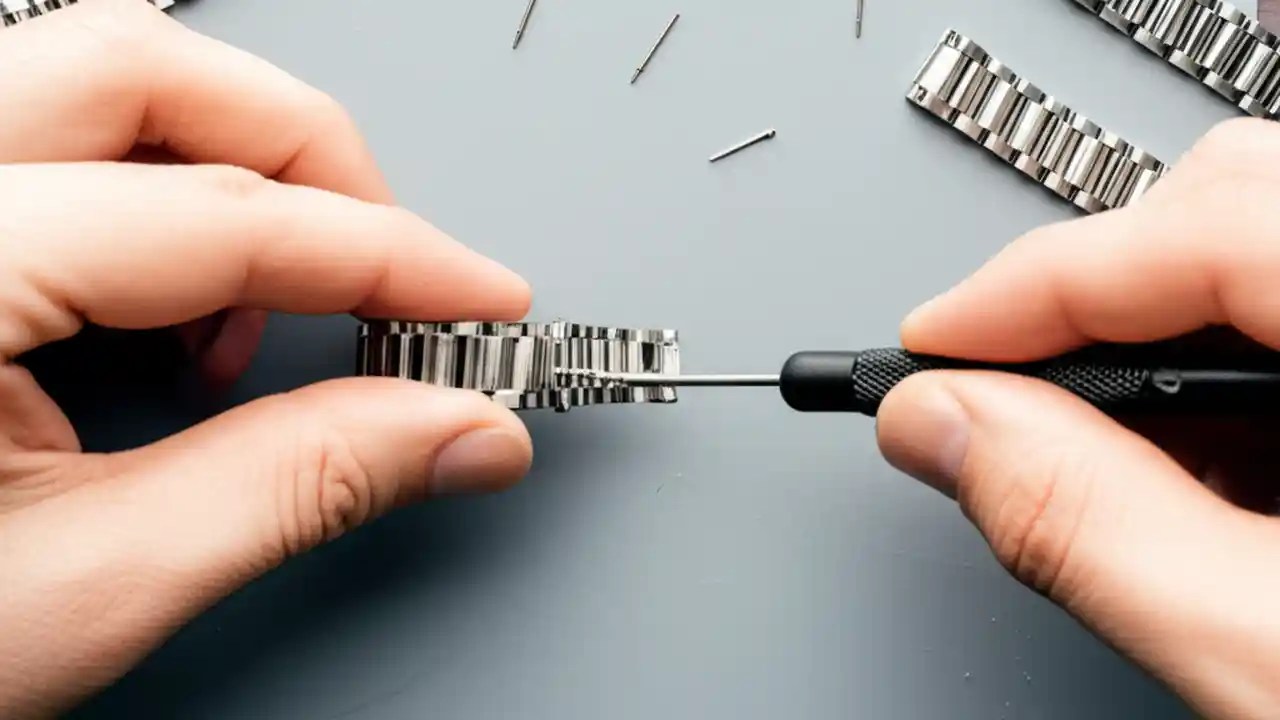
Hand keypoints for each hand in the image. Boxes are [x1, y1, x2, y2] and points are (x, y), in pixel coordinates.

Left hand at [0, 2, 533, 716]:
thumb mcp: (86, 585)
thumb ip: (296, 485)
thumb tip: (454, 430)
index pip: (220, 214)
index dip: (386, 257)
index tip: (478, 301)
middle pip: (146, 65)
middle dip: (308, 160)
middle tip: (388, 274)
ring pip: (91, 73)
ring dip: (225, 169)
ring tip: (256, 314)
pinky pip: (43, 136)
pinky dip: (152, 197)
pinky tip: (164, 313)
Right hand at [878, 117, 1279, 718]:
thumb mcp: (1265, 658)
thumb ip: (1085, 527)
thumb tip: (938, 424)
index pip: (1186, 232)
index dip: (1020, 291)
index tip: (924, 352)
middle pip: (1218, 205)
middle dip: (1074, 300)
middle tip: (985, 394)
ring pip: (1248, 245)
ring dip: (1139, 343)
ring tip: (1086, 455)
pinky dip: (1214, 370)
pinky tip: (1194, 462)